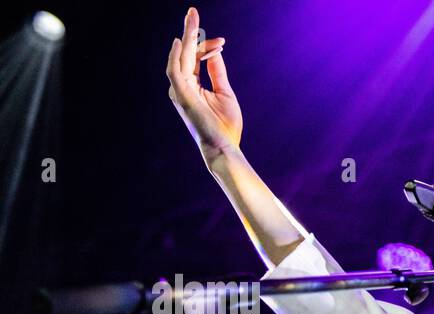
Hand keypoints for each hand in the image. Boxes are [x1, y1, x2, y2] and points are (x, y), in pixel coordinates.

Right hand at [165, 7, 239, 167]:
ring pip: (180, 58)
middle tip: (193, 11)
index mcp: (193, 86)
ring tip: (192, 18)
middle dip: (190, 31)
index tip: (222, 41)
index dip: (206, 46)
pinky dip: (177, 56)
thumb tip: (214, 50)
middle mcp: (183, 87)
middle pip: (185, 54)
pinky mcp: (181, 96)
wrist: (225, 148)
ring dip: (186, 37)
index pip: (195, 59)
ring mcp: (180, 91)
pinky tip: (182, 41)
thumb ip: (217, 71)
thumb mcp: (224, 92)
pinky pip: (175, 71)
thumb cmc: (226, 126)